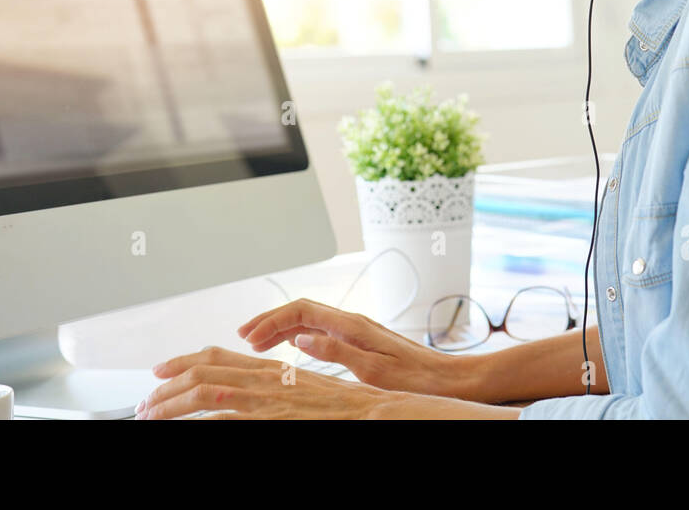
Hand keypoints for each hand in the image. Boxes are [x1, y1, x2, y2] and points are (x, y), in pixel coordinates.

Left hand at [137, 344, 395, 418]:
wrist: (373, 411)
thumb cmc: (344, 406)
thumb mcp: (305, 387)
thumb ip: (277, 383)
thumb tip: (253, 384)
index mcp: (271, 368)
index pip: (216, 357)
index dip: (182, 361)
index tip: (159, 372)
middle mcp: (265, 378)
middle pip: (203, 372)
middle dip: (167, 389)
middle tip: (144, 404)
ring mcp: (267, 399)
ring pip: (206, 393)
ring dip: (172, 406)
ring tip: (151, 417)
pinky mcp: (273, 418)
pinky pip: (227, 419)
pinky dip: (201, 424)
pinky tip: (184, 429)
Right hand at [236, 298, 473, 398]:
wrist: (446, 378)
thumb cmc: (414, 378)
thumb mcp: (373, 369)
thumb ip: (336, 351)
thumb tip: (301, 337)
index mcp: (352, 325)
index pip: (301, 311)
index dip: (271, 321)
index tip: (249, 338)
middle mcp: (351, 321)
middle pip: (301, 311)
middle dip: (270, 320)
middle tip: (243, 336)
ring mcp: (355, 330)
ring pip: (309, 320)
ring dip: (281, 328)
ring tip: (257, 343)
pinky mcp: (360, 340)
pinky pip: (321, 331)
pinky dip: (299, 335)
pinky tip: (289, 347)